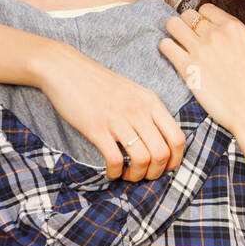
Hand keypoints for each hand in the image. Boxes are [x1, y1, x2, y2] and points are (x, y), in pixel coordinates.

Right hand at [36, 41, 185, 179]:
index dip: (175, 160)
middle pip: (162, 154)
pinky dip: (115, 172)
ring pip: (142, 160)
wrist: (67, 70)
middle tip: (143, 174)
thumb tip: (160, 141)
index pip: (178, 138)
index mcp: (151, 102)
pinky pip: (115, 160)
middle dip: (156, 173)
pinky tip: (111, 170)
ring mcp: (118, 119)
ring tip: (127, 174)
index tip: (164, 167)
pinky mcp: (96, 127)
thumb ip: (148, 112)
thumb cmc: (100, 85)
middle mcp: (139, 110)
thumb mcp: (133, 93)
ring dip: (136, 175)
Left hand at [159, 4, 244, 144]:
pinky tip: (175, 58)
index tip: (202, 31)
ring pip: (172, 24)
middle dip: (186, 25)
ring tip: (179, 46)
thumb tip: (219, 34)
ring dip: (174, 34)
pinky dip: (167, 49)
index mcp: (234, 27)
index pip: (206, 9)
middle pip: (187, 15)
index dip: (202, 19)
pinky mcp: (187, 68)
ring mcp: (200, 49)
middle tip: (189, 40)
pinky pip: (165, 45)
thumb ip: (234, 38)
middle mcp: (216, 34)